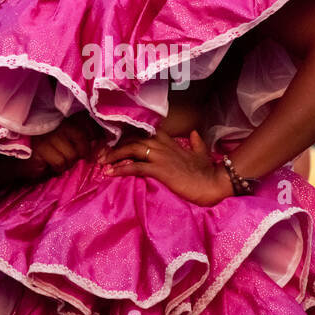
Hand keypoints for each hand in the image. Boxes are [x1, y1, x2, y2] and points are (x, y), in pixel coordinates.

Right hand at [27, 112, 102, 176]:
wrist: (16, 159)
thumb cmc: (40, 150)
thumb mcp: (59, 140)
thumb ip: (75, 140)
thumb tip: (94, 144)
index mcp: (60, 122)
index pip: (81, 133)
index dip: (87, 145)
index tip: (87, 153)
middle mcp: (54, 128)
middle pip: (78, 147)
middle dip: (75, 157)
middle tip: (66, 159)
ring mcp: (47, 138)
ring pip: (69, 157)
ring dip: (65, 165)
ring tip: (56, 162)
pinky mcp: (41, 150)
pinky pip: (58, 163)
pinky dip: (56, 168)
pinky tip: (48, 165)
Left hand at [98, 130, 233, 206]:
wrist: (213, 182)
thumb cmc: (207, 171)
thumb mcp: (202, 152)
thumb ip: (196, 142)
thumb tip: (194, 133)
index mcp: (169, 140)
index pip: (143, 131)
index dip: (127, 135)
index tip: (114, 141)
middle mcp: (162, 144)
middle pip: (132, 139)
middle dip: (114, 145)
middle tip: (101, 154)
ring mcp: (160, 156)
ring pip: (131, 149)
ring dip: (113, 155)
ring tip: (101, 163)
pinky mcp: (159, 170)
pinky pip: (135, 167)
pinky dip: (120, 169)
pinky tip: (110, 173)